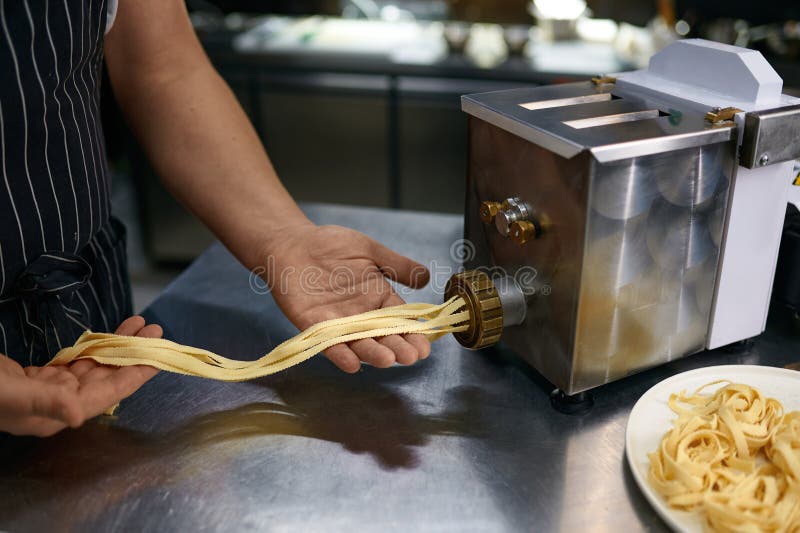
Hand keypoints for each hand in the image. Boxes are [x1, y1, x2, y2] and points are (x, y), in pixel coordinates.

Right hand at [0, 316, 162, 436]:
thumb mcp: (10, 392)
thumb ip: (44, 401)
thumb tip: (79, 414)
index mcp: (55, 412)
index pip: (107, 393)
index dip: (135, 374)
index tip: (159, 356)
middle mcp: (57, 403)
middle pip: (106, 377)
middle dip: (132, 353)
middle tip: (155, 329)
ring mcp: (48, 388)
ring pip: (94, 366)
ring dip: (117, 345)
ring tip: (139, 324)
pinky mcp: (37, 376)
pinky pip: (76, 361)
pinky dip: (94, 346)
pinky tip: (108, 335)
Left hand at [263, 224, 431, 372]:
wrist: (293, 243)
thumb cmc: (331, 245)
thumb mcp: (369, 251)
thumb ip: (396, 264)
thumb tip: (427, 277)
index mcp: (378, 298)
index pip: (400, 320)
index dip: (412, 333)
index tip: (424, 346)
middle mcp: (361, 315)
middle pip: (383, 336)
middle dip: (397, 347)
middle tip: (410, 357)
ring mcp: (338, 322)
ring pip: (359, 343)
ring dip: (372, 354)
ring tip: (387, 360)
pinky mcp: (314, 325)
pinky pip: (328, 343)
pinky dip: (339, 354)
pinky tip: (351, 364)